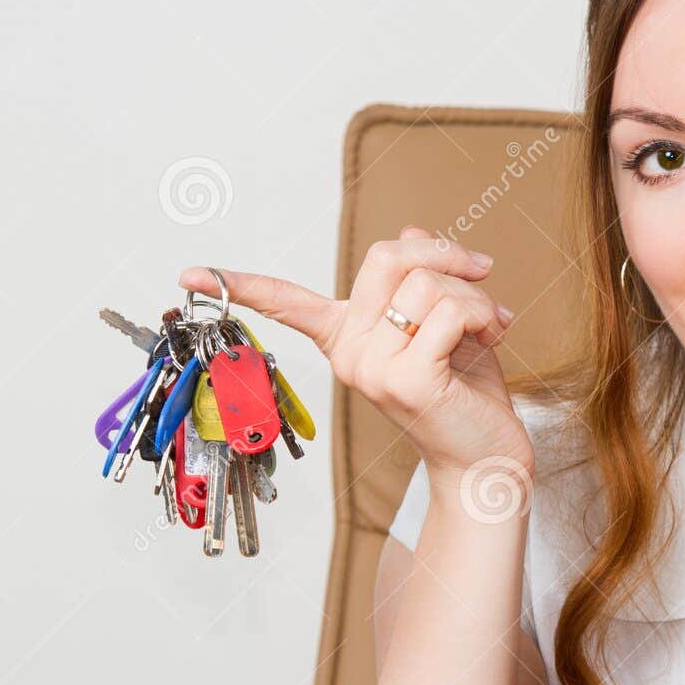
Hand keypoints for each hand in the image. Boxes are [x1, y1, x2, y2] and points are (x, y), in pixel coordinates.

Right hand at [178, 226, 533, 479]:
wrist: (487, 453)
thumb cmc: (466, 389)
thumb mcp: (444, 320)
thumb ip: (422, 276)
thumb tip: (412, 231)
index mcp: (345, 336)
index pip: (285, 302)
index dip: (241, 282)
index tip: (189, 273)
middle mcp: (349, 352)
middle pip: (386, 256)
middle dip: (445, 254)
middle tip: (480, 271)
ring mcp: (372, 368)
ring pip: (426, 283)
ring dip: (476, 294)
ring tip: (490, 323)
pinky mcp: (405, 381)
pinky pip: (448, 312)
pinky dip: (484, 314)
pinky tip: (494, 336)